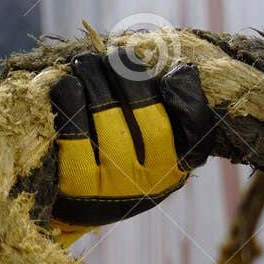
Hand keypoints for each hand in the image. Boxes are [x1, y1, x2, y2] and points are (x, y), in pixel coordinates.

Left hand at [48, 48, 217, 239]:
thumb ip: (161, 110)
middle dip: (130, 76)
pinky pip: (74, 133)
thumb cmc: (114, 161)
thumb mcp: (144, 145)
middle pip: (149, 118)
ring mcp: (114, 188)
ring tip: (86, 62)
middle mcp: (150, 183)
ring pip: (109, 119)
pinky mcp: (77, 188)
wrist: (72, 208)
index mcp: (175, 168)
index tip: (174, 71)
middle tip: (113, 56)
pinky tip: (66, 84)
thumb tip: (181, 70)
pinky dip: (69, 99)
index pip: (197, 132)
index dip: (189, 98)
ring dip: (96, 79)